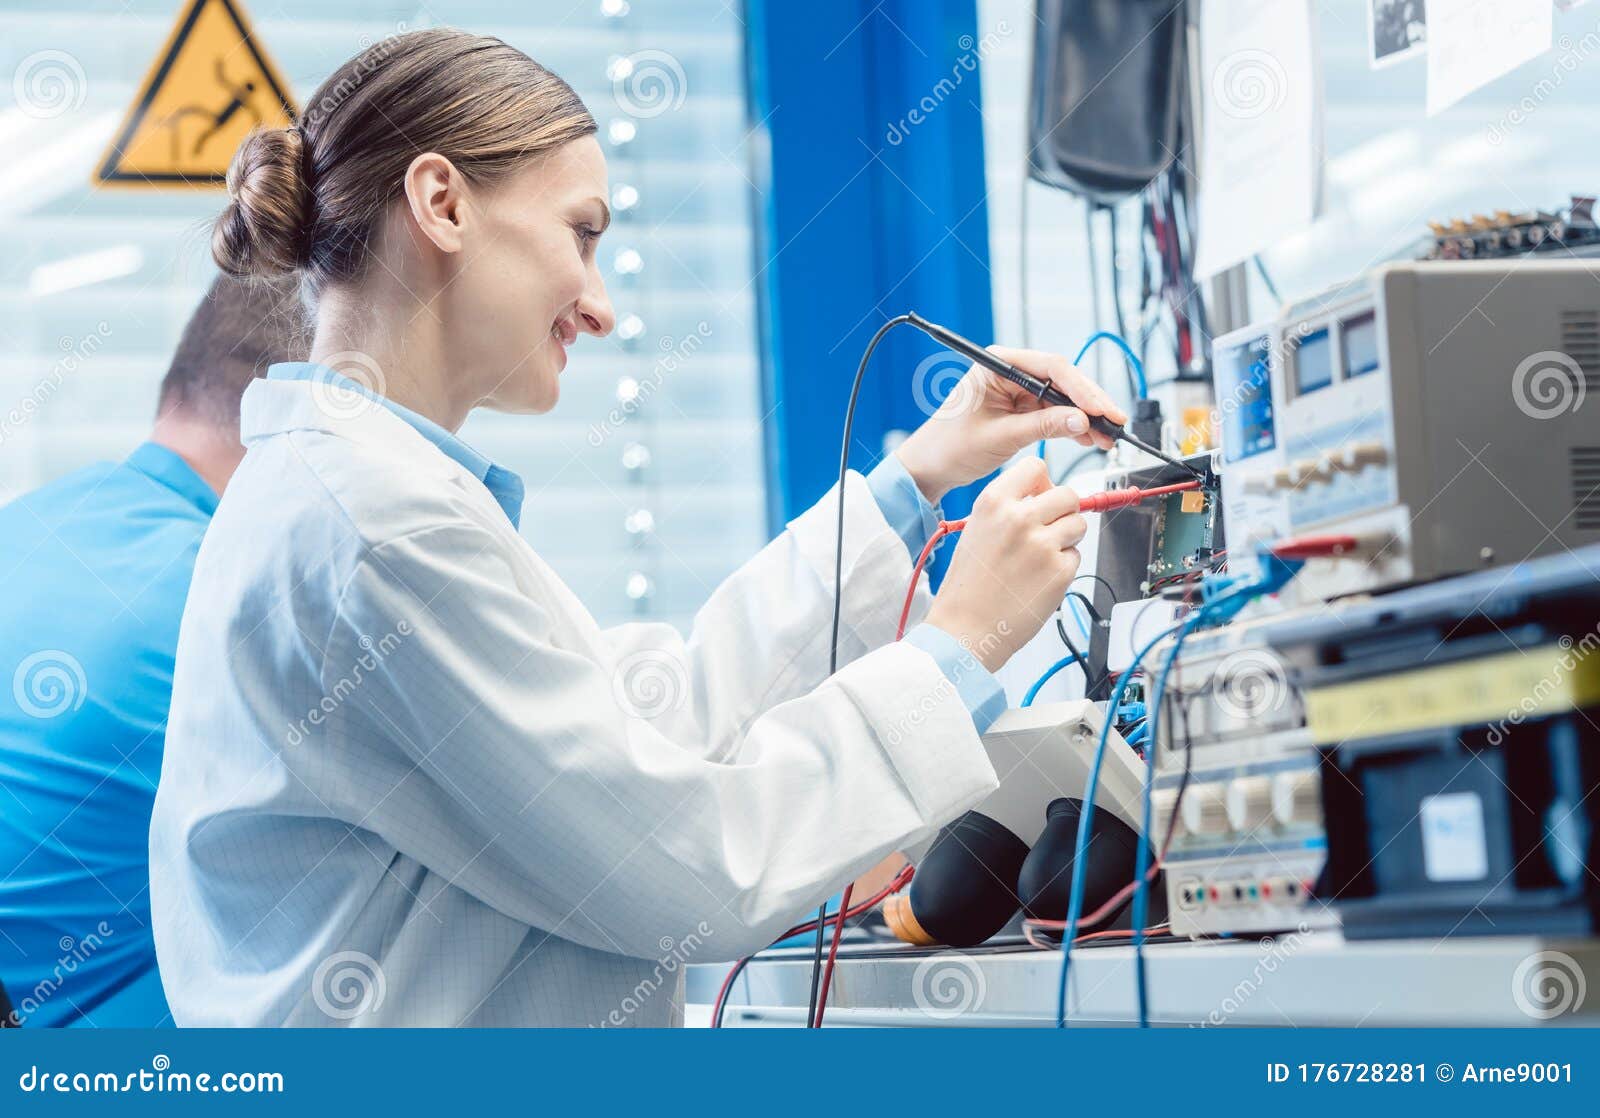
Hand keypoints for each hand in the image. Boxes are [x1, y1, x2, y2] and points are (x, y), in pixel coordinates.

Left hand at [893, 346, 1127, 503]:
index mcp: (997, 363)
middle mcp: (1009, 369)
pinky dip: (1072, 425)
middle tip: (1115, 423)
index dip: (1082, 389)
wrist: (930, 467)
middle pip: (1062, 380)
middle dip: (1090, 404)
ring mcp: (1017, 387)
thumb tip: (1082, 420)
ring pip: (1062, 397)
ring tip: (1107, 437)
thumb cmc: (951, 447)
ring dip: (1085, 417)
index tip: (1102, 410)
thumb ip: (1043, 427)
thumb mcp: (1000, 437)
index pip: (1051, 368)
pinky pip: (1054, 412)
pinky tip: (1089, 438)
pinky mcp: (1021, 406)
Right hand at [924, 457, 1086, 672]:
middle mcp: (1019, 518)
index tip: (1042, 494)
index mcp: (993, 502)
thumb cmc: (968, 585)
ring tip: (1041, 557)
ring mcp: (1042, 544)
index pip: (1036, 467)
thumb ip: (1008, 508)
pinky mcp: (1059, 570)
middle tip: (1049, 529)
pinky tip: (1039, 579)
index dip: (1044, 482)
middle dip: (1064, 510)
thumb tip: (1045, 496)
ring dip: (1067, 538)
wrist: (965, 628)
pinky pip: (1076, 556)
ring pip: (1079, 524)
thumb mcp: (977, 529)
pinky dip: (1064, 566)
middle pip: (1067, 494)